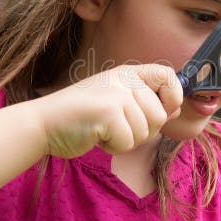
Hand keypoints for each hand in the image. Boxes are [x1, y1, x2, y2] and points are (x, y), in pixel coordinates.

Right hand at [33, 64, 182, 158]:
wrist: (43, 124)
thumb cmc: (82, 116)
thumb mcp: (116, 101)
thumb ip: (145, 103)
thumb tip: (177, 109)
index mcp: (128, 73)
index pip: (168, 76)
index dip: (173, 96)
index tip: (165, 110)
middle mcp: (124, 79)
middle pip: (159, 115)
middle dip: (142, 131)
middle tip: (116, 127)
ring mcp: (116, 94)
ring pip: (145, 132)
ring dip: (126, 140)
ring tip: (103, 129)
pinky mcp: (108, 112)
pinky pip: (128, 142)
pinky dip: (113, 147)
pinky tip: (95, 135)